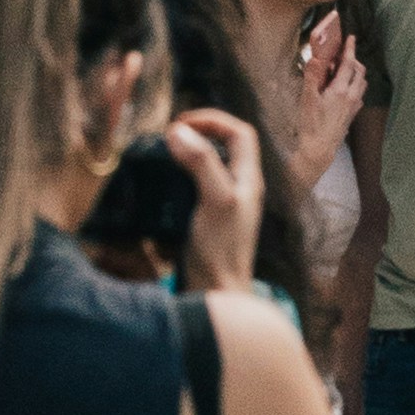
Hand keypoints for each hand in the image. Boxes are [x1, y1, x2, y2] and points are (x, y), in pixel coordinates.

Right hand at [168, 105, 269, 294]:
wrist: (217, 293)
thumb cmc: (221, 249)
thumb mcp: (216, 199)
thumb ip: (202, 163)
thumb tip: (178, 131)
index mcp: (249, 178)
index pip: (240, 133)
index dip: (214, 120)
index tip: (182, 122)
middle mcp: (241, 188)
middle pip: (227, 146)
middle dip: (200, 132)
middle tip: (170, 135)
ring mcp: (226, 204)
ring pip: (212, 165)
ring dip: (190, 153)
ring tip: (165, 154)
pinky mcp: (209, 219)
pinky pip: (198, 186)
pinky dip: (182, 176)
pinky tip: (165, 183)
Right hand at [289, 10, 366, 184]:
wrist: (319, 150)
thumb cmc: (311, 125)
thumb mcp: (307, 100)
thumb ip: (312, 77)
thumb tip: (315, 58)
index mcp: (340, 90)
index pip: (349, 64)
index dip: (349, 49)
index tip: (350, 37)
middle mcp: (351, 96)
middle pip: (359, 71)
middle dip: (353, 59)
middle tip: (342, 53)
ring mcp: (353, 106)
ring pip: (361, 82)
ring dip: (356, 72)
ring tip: (343, 69)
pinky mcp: (352, 115)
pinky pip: (359, 94)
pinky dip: (355, 85)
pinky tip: (344, 88)